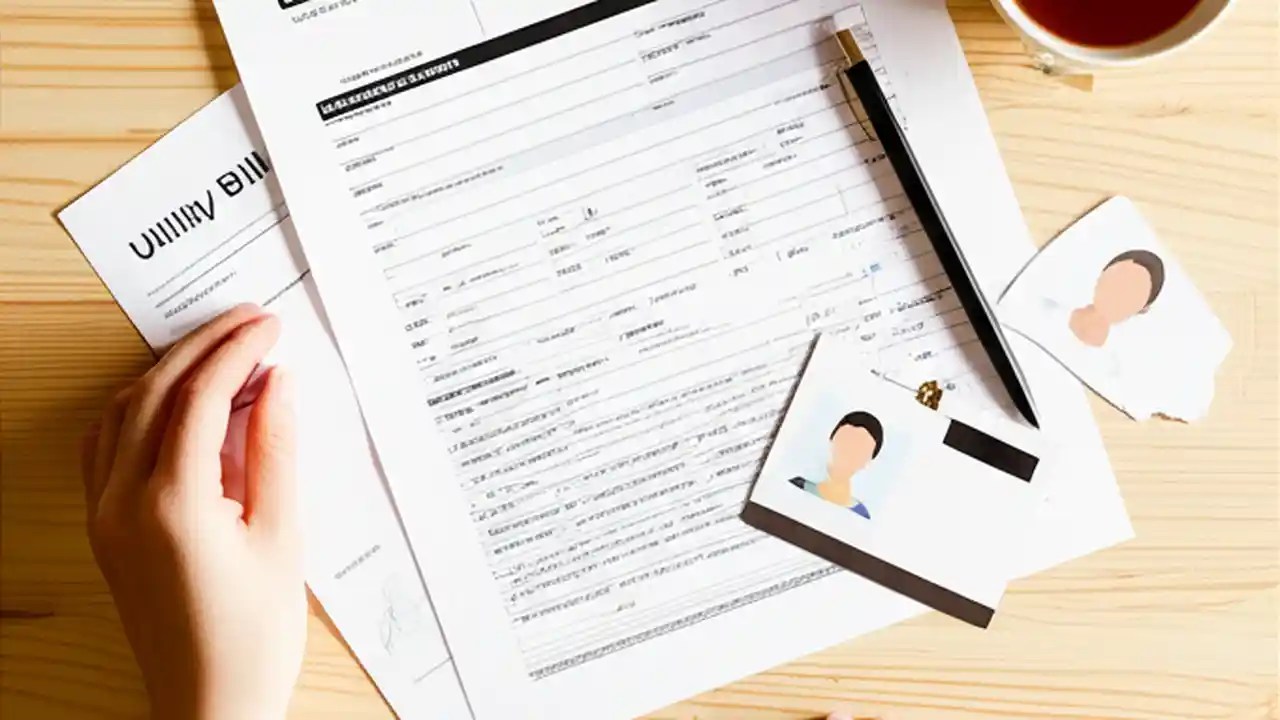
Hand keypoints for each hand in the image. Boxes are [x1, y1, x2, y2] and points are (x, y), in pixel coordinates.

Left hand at [82, 305, 305, 719]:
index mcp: (173, 503)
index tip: (271, 326)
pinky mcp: (105, 528)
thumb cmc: (255, 636)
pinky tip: (179, 400)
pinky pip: (109, 444)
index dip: (238, 350)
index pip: (201, 395)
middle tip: (252, 321)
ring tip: (223, 351)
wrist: (211, 705)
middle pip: (156, 391)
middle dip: (205, 346)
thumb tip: (277, 383)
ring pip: (124, 411)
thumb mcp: (283, 536)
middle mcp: (124, 501)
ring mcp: (106, 515)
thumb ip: (276, 450)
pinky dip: (142, 407)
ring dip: (171, 371)